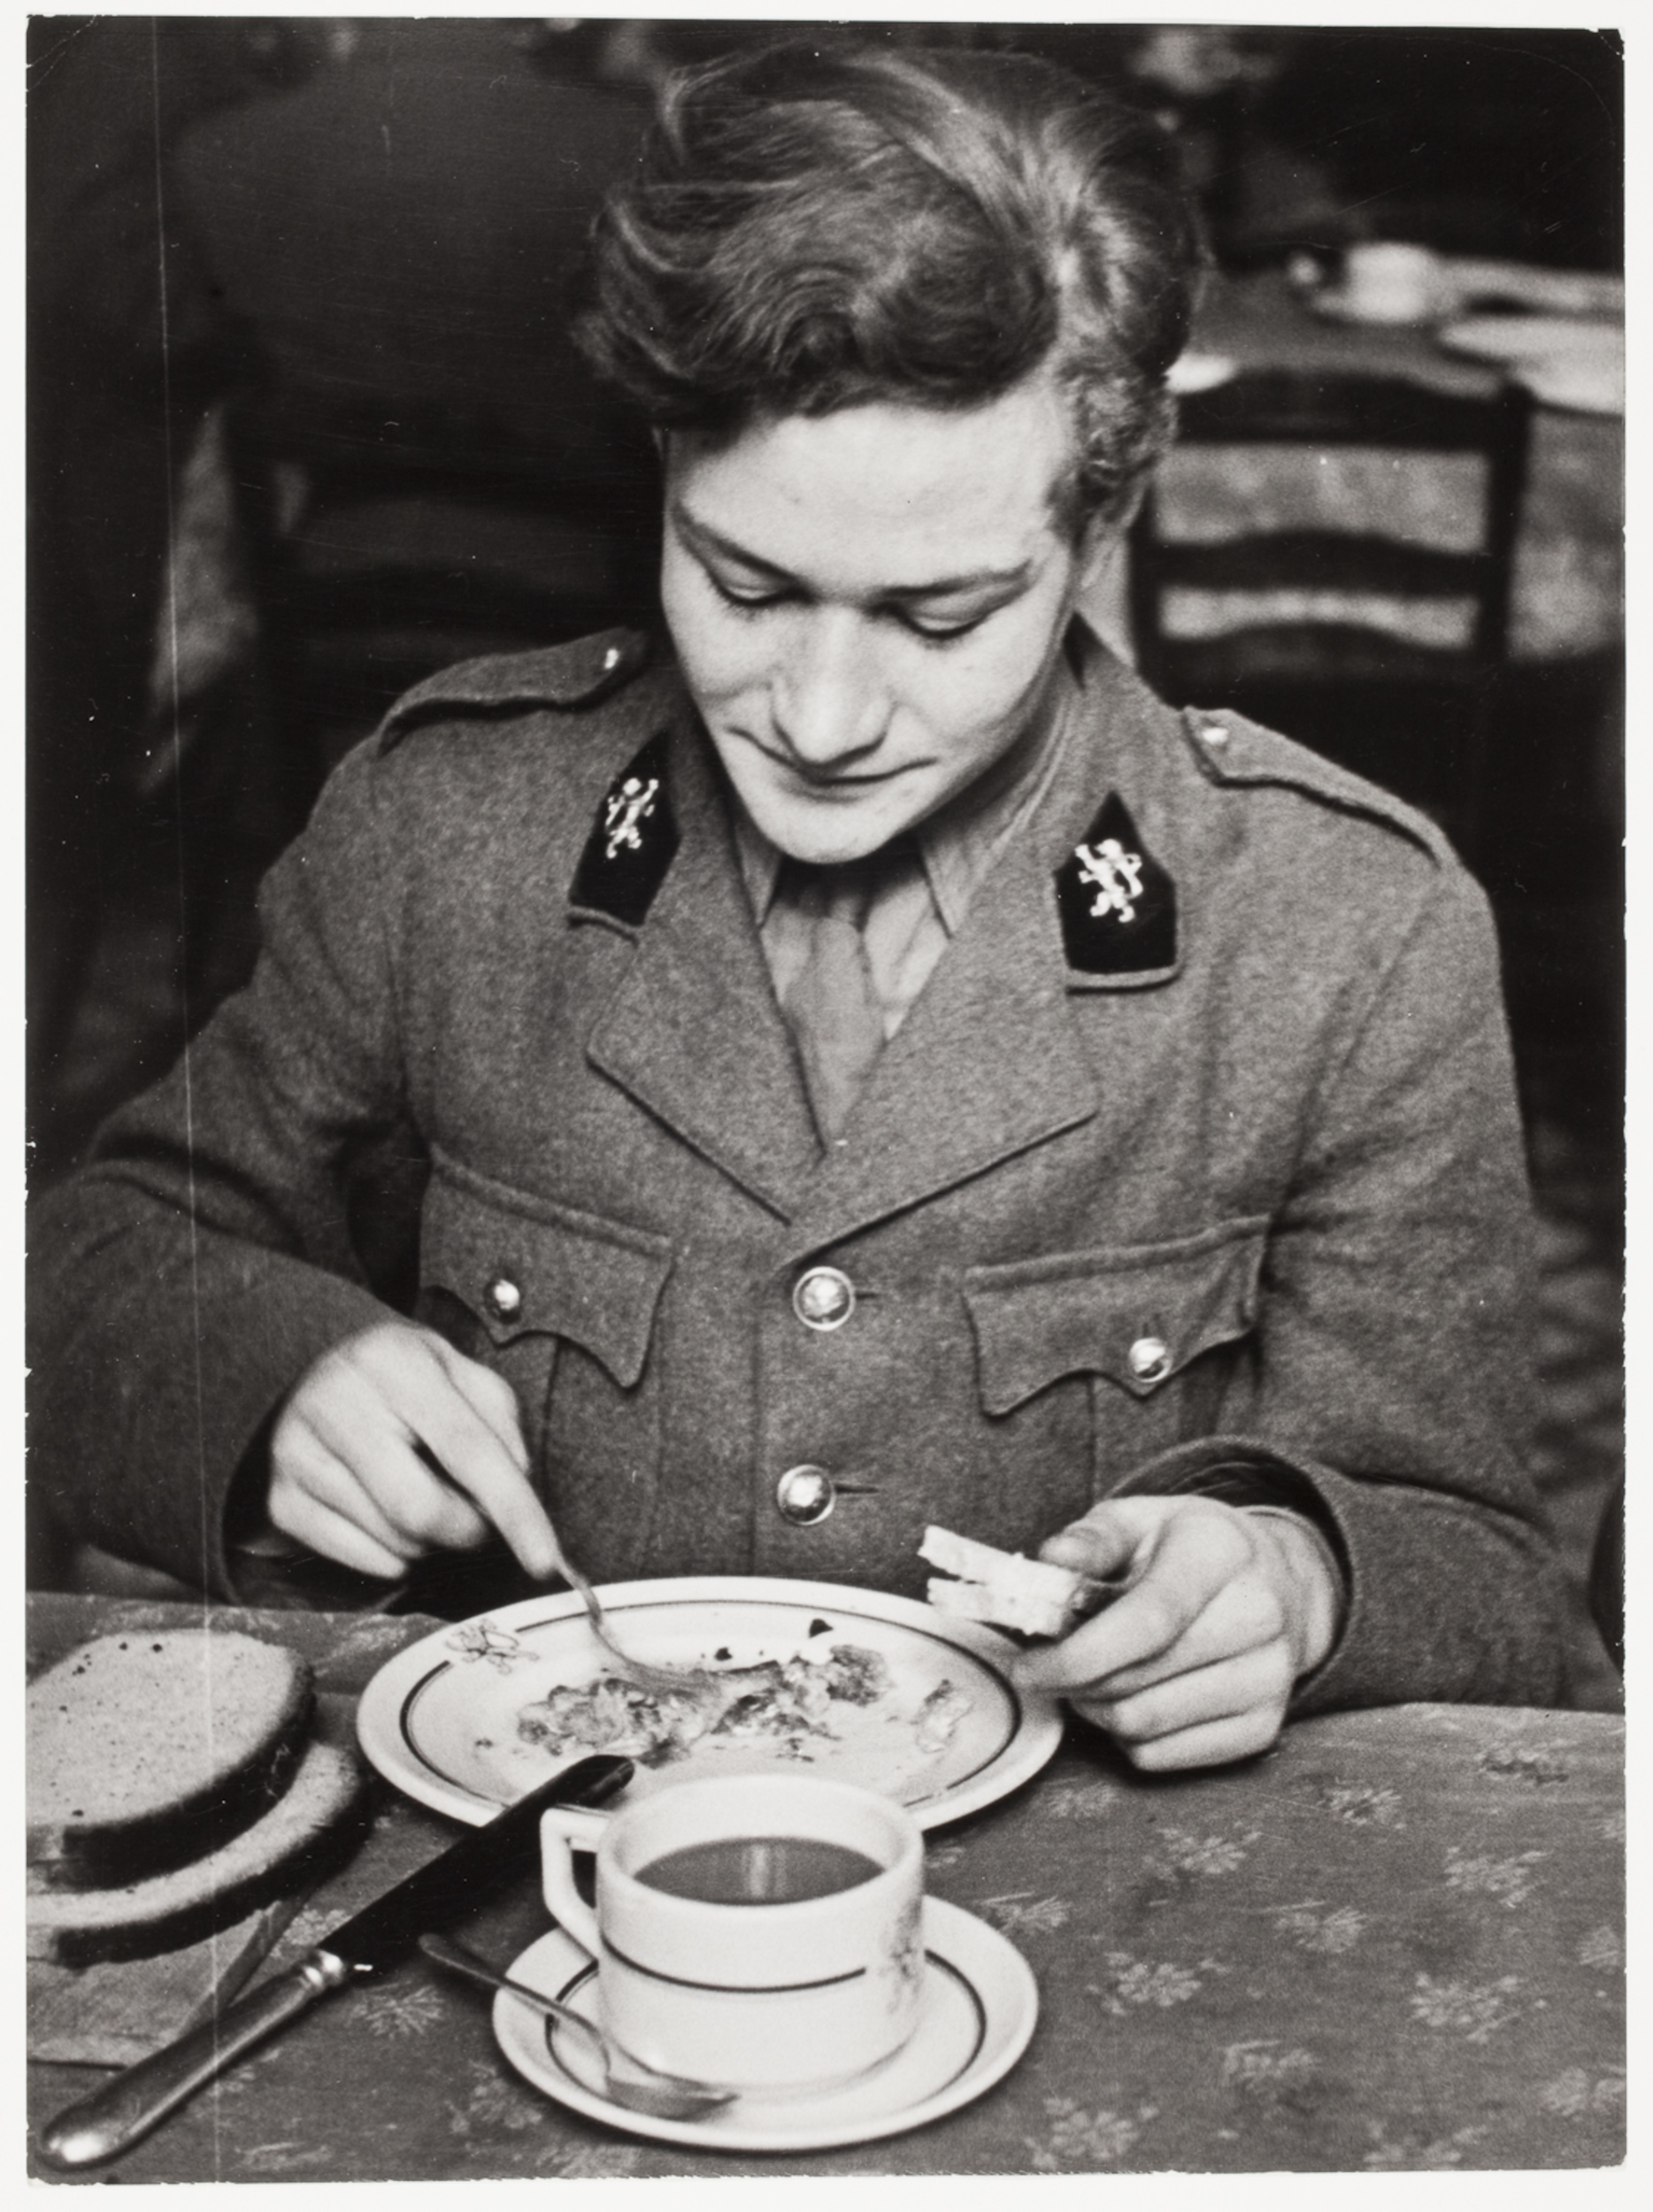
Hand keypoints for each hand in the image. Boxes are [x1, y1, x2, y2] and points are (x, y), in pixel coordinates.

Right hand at [268, 1320, 562, 1581]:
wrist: (312, 1371)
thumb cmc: (401, 1377)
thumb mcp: (458, 1371)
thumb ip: (498, 1421)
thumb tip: (514, 1487)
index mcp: (394, 1362)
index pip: (467, 1448)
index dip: (514, 1510)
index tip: (545, 1559)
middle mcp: (337, 1404)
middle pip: (422, 1511)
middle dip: (468, 1530)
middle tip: (476, 1514)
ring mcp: (299, 1455)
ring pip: (394, 1542)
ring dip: (431, 1541)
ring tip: (424, 1496)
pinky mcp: (281, 1499)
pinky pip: (360, 1560)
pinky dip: (393, 1555)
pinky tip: (388, 1515)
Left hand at [1012, 1495, 1341, 1771]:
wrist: (1276, 1584)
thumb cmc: (1186, 1550)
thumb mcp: (1138, 1522)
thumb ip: (1091, 1541)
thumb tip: (1053, 1559)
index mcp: (1220, 1552)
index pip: (1148, 1621)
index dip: (1078, 1654)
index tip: (1027, 1667)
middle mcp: (1258, 1617)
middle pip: (1136, 1681)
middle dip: (1073, 1680)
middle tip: (1053, 1664)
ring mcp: (1268, 1678)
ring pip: (1143, 1725)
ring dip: (1095, 1709)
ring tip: (1093, 1676)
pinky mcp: (1262, 1728)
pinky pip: (1163, 1758)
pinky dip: (1127, 1737)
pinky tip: (1133, 1696)